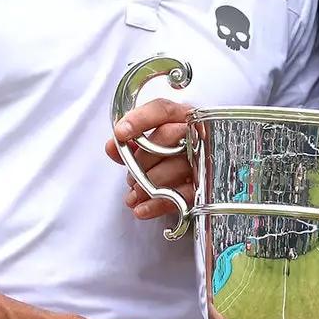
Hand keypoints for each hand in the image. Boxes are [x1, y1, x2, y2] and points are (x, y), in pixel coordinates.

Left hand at [105, 98, 195, 219]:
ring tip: (134, 194)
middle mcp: (196, 134)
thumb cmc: (168, 159)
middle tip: (130, 175)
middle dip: (141, 159)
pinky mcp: (206, 187)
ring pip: (176, 165)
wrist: (192, 181)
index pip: (162, 110)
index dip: (140, 119)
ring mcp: (203, 159)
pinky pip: (183, 194)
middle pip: (167, 136)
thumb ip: (129, 145)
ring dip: (148, 183)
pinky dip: (159, 203)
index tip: (120, 133)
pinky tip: (143, 208)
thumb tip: (112, 147)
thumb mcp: (148, 149)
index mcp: (180, 119)